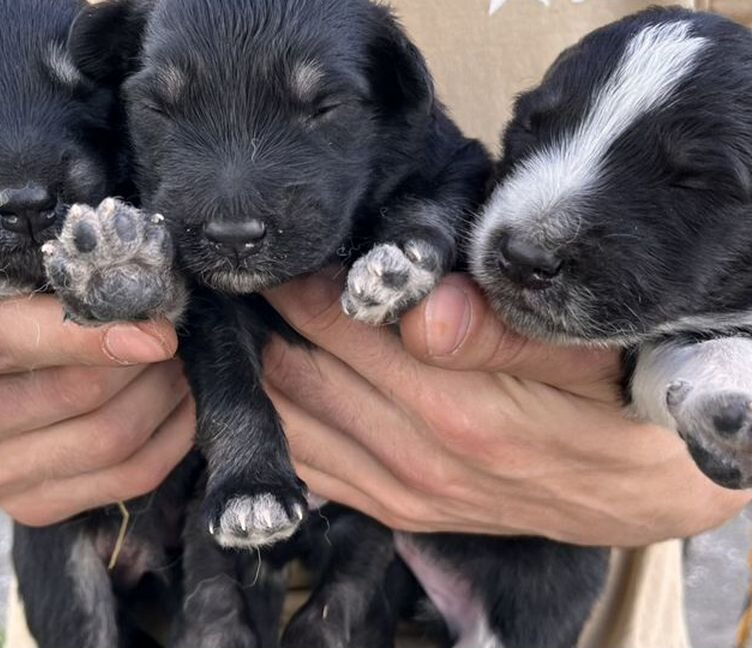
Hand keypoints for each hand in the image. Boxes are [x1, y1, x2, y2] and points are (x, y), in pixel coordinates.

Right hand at [0, 296, 193, 525]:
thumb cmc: (7, 326)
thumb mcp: (15, 298)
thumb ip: (67, 296)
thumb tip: (151, 324)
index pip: (15, 341)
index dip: (95, 334)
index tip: (159, 330)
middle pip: (80, 392)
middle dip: (144, 361)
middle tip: (171, 336)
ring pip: (112, 439)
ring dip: (164, 395)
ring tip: (175, 365)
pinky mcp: (34, 508)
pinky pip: (132, 478)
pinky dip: (172, 436)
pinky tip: (180, 404)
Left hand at [264, 273, 750, 546]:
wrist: (639, 490)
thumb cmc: (615, 399)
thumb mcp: (583, 351)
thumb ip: (503, 329)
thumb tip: (423, 307)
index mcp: (458, 408)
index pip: (336, 323)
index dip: (298, 278)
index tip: (285, 245)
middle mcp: (417, 458)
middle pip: (297, 370)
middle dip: (269, 318)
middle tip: (257, 271)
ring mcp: (402, 493)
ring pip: (290, 420)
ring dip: (264, 369)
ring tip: (258, 319)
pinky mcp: (398, 512)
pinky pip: (311, 468)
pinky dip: (282, 424)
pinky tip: (278, 386)